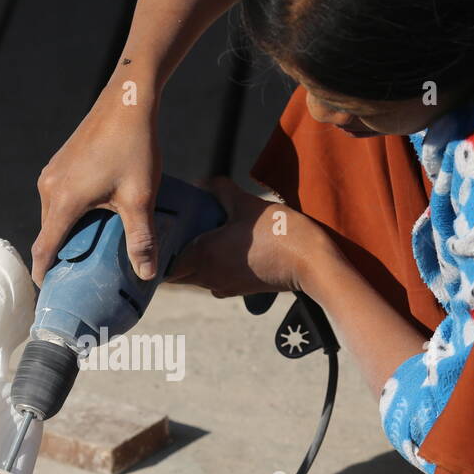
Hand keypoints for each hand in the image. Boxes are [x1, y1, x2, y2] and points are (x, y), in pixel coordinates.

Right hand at [32, 86, 160, 284]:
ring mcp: (53, 173)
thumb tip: (146, 275)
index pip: (44, 248)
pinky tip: (94, 218)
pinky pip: (60, 197)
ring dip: (68, 233)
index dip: (43, 272)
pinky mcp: (60, 163)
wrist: (127, 101)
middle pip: (50, 233)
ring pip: (55, 215)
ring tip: (91, 250)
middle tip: (80, 276)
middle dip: (62, 255)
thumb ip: (141, 239)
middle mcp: (50, 188)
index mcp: (64, 201)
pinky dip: (71, 214)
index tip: (48, 290)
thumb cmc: (133, 147)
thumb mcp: (140, 198)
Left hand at [166, 177, 327, 297]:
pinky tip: (226, 248)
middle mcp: (208, 278)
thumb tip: (204, 182)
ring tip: (203, 237)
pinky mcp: (241, 291)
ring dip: (197, 262)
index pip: (166, 265)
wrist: (311, 264)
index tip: (162, 236)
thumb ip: (221, 190)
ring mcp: (225, 287)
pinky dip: (215, 268)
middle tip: (180, 233)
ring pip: (199, 277)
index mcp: (202, 256)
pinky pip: (218, 281)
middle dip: (177, 255)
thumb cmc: (277, 232)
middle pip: (180, 273)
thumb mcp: (247, 203)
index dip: (161, 252)